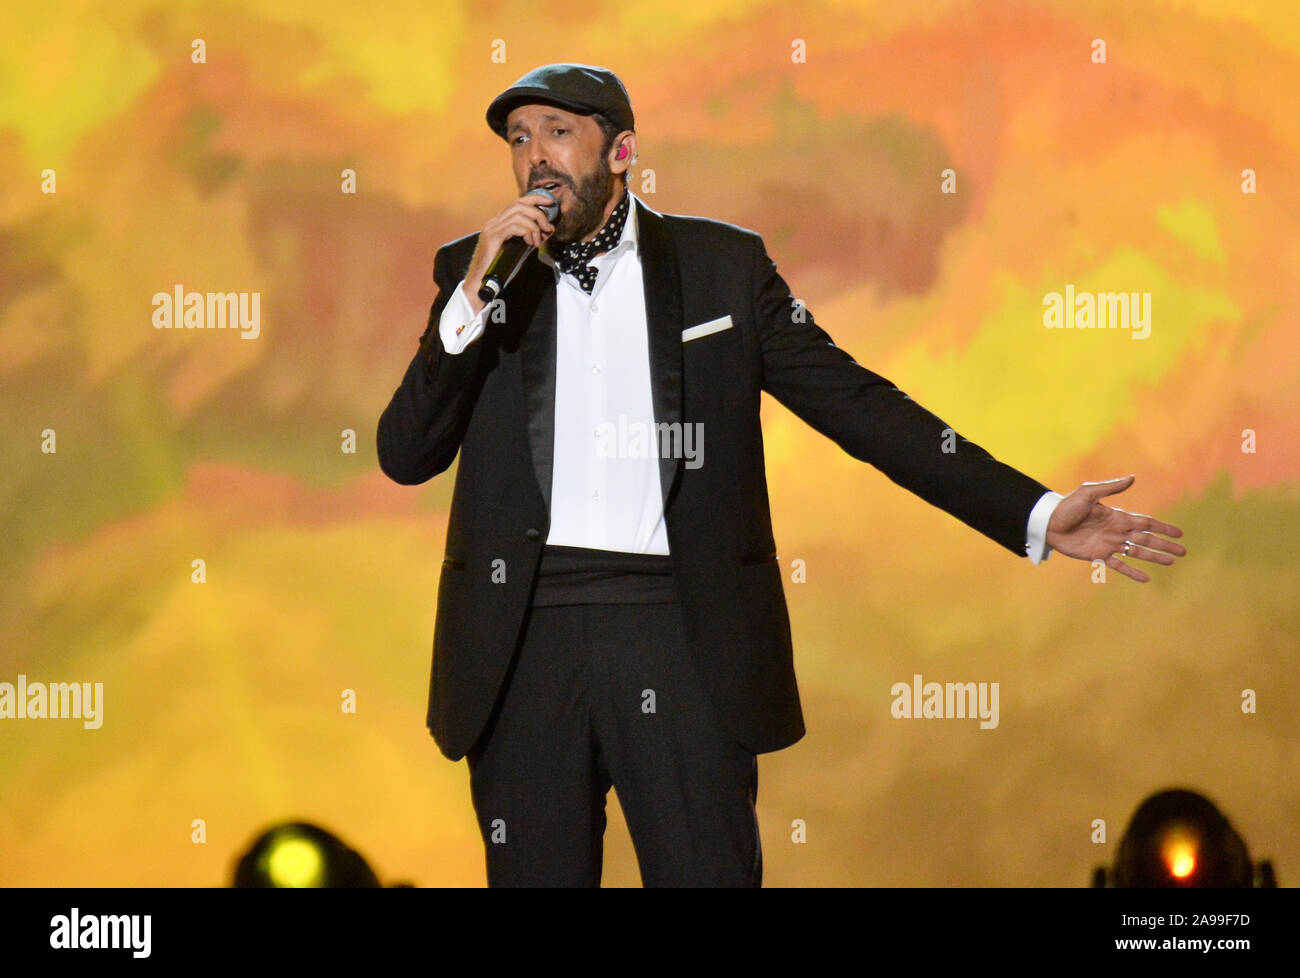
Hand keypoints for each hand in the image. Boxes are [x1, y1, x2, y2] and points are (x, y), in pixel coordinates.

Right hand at [464, 192, 556, 314]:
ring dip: (534, 226)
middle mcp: (493, 222)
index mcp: (498, 223)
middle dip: (538, 212)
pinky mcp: (492, 237)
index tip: (550, 202)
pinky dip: (527, 232)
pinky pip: (514, 226)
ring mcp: (491, 229)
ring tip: (538, 240)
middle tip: (548, 227)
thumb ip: (529, 239)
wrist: (481, 283)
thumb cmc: (499, 270)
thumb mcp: (518, 250)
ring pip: (518, 214)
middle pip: (519, 205)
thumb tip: (546, 231)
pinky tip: (530, 243)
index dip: (535, 199)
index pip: (517, 203)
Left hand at [1045, 475, 1185, 582]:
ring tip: (1171, 562)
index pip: (1146, 522)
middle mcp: (1116, 531)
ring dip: (1154, 557)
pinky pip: (1118, 565)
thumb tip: (1133, 477)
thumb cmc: (1066, 506)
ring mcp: (1108, 544)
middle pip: (1146, 539)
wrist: (1048, 523)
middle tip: (1183, 551)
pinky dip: (1132, 572)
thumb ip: (1110, 487)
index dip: (1162, 527)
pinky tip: (1146, 578)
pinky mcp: (1098, 555)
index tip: (1179, 533)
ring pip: (1137, 552)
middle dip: (1164, 545)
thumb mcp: (1088, 493)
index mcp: (1117, 516)